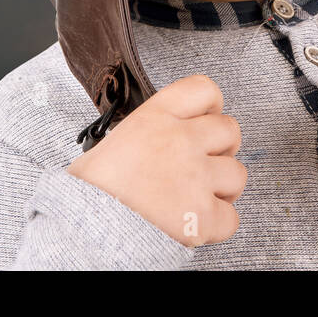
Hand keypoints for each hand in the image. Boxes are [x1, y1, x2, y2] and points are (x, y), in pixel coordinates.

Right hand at [65, 74, 245, 247]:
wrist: (80, 226)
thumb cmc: (89, 188)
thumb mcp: (116, 139)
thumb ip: (152, 130)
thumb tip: (169, 138)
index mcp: (156, 116)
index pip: (205, 89)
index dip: (211, 107)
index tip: (205, 121)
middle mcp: (181, 140)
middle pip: (229, 130)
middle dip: (221, 149)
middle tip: (203, 165)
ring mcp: (196, 176)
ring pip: (237, 173)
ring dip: (223, 187)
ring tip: (200, 197)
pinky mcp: (202, 215)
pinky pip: (232, 218)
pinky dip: (218, 224)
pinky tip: (197, 223)